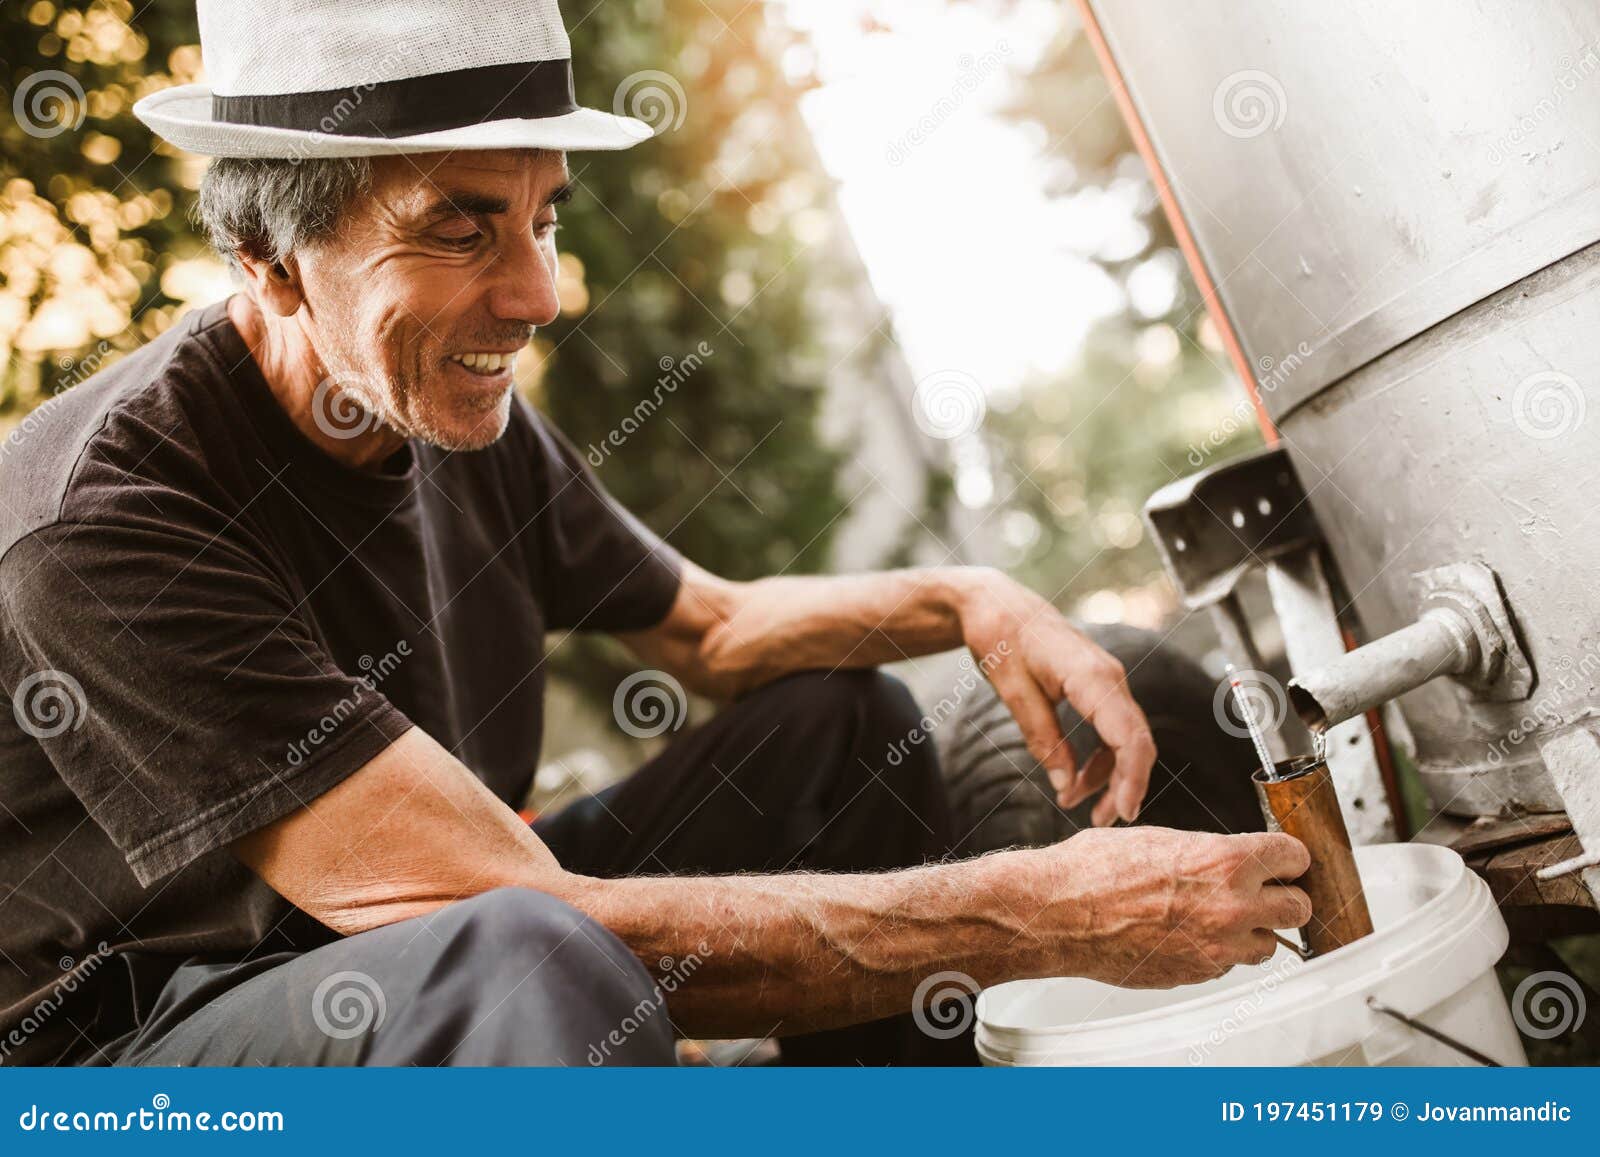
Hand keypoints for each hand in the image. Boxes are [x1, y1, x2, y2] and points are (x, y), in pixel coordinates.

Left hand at [956, 568, 1154, 824]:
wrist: (997, 603)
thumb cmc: (1000, 638)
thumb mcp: (1011, 690)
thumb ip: (1042, 737)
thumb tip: (1065, 786)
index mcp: (1091, 677)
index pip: (1129, 736)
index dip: (1132, 778)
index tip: (1122, 813)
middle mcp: (1110, 677)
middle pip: (1137, 741)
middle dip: (1125, 785)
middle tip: (1101, 822)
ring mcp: (1108, 681)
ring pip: (1127, 738)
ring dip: (1109, 775)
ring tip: (1077, 805)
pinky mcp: (1098, 686)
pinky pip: (1112, 728)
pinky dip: (1099, 757)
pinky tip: (1076, 779)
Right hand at [1026, 826, 1312, 987]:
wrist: (1059, 913)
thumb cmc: (1095, 870)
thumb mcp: (1161, 839)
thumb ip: (1209, 853)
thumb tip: (1229, 860)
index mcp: (1224, 861)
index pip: (1295, 857)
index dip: (1289, 858)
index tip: (1284, 861)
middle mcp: (1231, 906)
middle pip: (1298, 909)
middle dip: (1284, 898)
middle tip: (1264, 892)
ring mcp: (1216, 946)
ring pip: (1267, 944)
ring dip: (1252, 930)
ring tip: (1218, 916)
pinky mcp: (1198, 973)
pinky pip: (1227, 964)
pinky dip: (1217, 951)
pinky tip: (1186, 934)